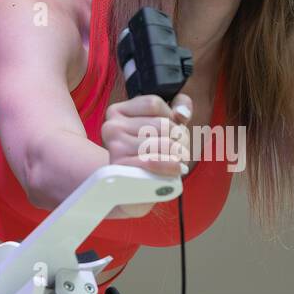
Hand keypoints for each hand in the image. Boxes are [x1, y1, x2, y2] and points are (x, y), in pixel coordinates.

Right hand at [100, 93, 191, 216]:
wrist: (131, 190)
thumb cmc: (150, 155)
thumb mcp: (164, 126)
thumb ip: (177, 109)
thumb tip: (182, 114)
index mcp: (119, 112)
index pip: (153, 104)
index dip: (171, 117)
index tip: (173, 131)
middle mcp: (112, 127)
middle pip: (162, 124)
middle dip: (180, 139)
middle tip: (180, 151)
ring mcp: (115, 147)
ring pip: (162, 143)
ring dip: (178, 154)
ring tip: (178, 161)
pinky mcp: (121, 168)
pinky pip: (152, 161)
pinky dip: (170, 166)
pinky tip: (177, 169)